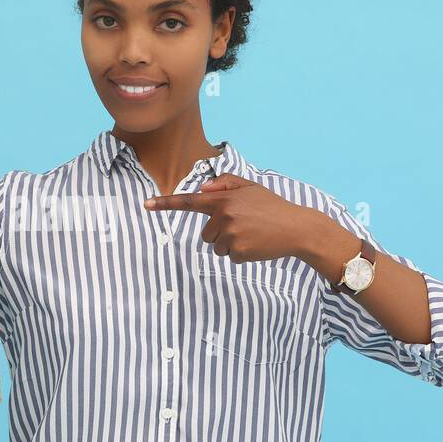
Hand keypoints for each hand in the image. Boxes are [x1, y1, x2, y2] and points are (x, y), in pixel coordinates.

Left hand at [142, 171, 327, 262]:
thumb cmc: (271, 207)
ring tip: (252, 235)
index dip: (165, 203)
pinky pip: (229, 257)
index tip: (145, 205)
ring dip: (231, 245)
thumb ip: (225, 184)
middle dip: (221, 233)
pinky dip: (241, 254)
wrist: (296, 227)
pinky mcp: (238, 250)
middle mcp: (223, 215)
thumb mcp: (250, 187)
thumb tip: (201, 190)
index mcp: (223, 198)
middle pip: (205, 235)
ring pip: (216, 247)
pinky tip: (256, 245)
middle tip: (245, 227)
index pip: (189, 201)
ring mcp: (230, 233)